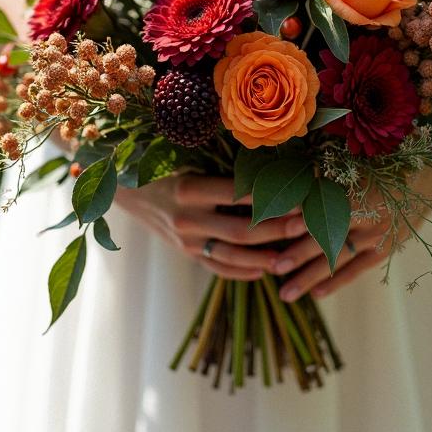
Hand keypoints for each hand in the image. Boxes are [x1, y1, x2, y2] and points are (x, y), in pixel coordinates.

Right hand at [115, 175, 309, 280]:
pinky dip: (242, 272)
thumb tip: (271, 167)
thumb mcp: (188, 159)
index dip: (271, 197)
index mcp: (189, 189)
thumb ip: (222, 166)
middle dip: (277, 230)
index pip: (238, 195)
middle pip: (241, 230)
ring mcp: (186, 242)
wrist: (127, 191)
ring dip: (264, 258)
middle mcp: (186, 219)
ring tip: (290, 257)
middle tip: (304, 226)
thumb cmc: (164, 165)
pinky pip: (218, 269)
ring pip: (232, 256)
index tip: (298, 196)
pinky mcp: (186, 254)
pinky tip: (262, 271)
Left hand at [273, 170, 431, 302]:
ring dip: (310, 277)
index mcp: (357, 188)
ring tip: (284, 294)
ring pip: (338, 259)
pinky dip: (337, 282)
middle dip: (298, 253)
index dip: (297, 214)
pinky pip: (358, 269)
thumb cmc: (386, 161)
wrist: (428, 175)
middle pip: (327, 236)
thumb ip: (325, 173)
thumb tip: (288, 177)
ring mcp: (376, 234)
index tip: (273, 225)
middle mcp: (366, 214)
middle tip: (273, 267)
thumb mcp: (357, 162)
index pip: (320, 204)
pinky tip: (316, 294)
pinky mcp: (385, 248)